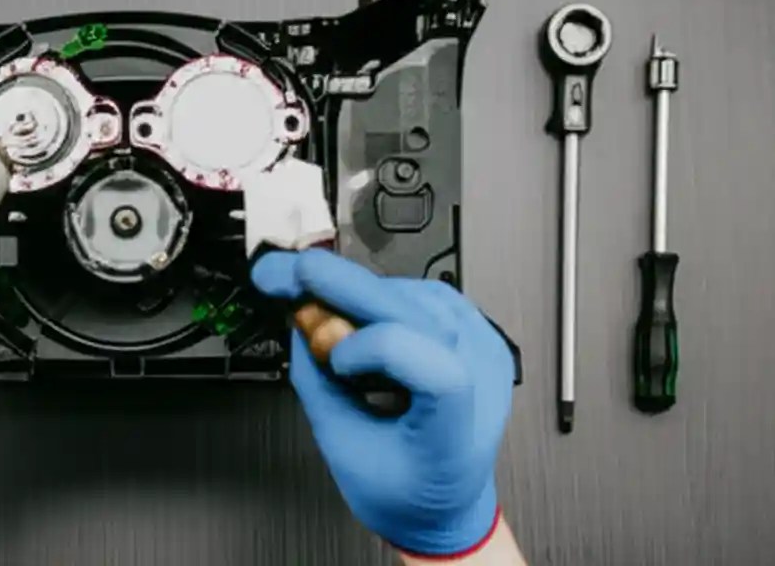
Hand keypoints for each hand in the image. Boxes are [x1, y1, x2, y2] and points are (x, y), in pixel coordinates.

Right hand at [251, 249, 514, 557]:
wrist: (445, 503)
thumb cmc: (404, 492)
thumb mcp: (344, 451)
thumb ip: (318, 387)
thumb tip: (299, 324)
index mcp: (454, 437)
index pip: (438, 373)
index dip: (379, 349)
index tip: (333, 358)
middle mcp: (483, 386)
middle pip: (420, 315)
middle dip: (346, 286)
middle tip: (290, 271)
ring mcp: (484, 354)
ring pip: (417, 296)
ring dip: (359, 288)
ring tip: (310, 290)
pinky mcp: (473, 334)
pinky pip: (423, 295)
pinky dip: (378, 293)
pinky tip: (346, 300)